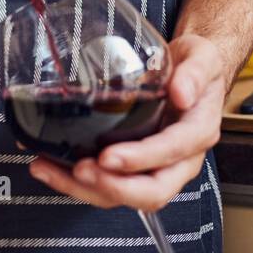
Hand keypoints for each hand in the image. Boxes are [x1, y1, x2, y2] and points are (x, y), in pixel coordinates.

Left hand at [27, 33, 226, 210]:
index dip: (140, 159)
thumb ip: (195, 73)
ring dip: (87, 189)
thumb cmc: (197, 66)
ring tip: (50, 170)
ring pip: (125, 194)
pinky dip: (77, 181)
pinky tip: (49, 166)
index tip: (109, 155)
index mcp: (197, 133)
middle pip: (151, 191)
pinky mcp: (135, 165)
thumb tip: (181, 93)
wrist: (192, 70)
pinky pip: (109, 182)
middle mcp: (180, 159)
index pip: (170, 153)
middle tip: (80, 170)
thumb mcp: (203, 58)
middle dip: (113, 187)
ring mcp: (157, 166)